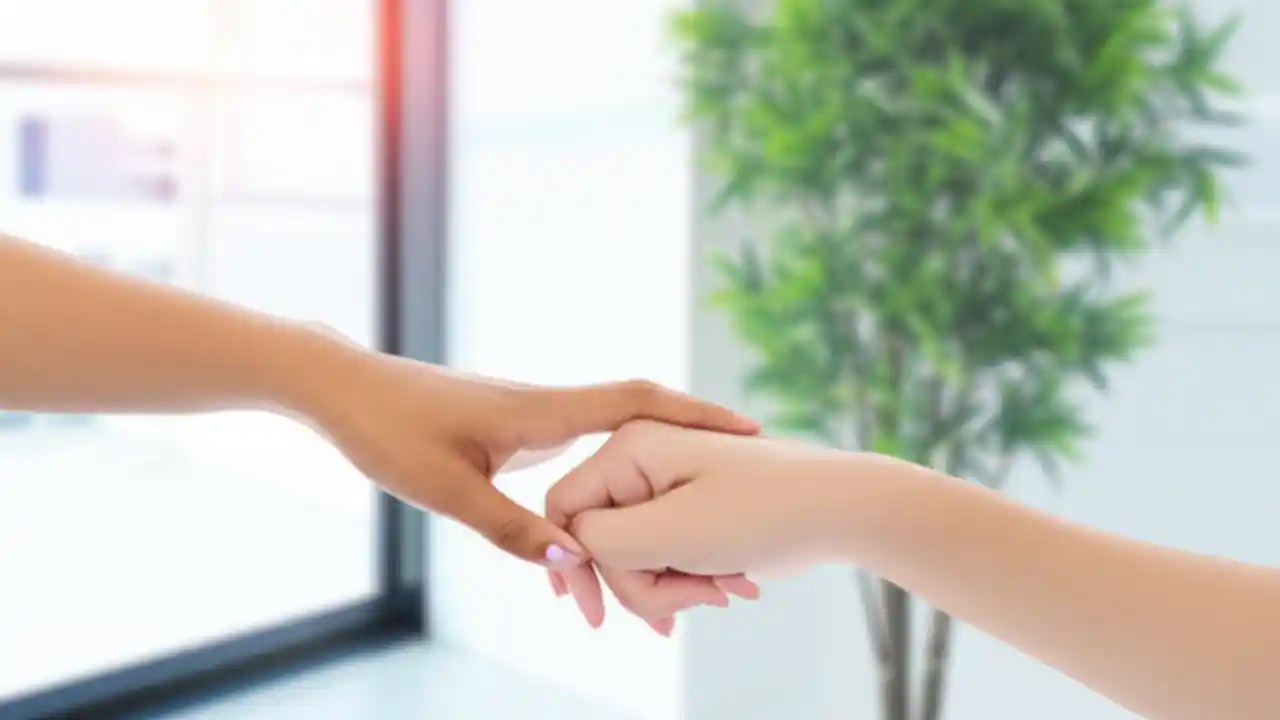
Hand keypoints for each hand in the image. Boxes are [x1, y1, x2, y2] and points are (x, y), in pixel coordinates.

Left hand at [295, 339, 758, 567]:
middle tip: (744, 458)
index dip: (696, 415)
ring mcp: (532, 411)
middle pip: (639, 410)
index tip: (748, 427)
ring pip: (611, 426)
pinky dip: (617, 456)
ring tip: (699, 479)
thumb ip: (511, 528)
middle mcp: (546, 404)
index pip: (638, 403)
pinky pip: (583, 437)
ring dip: (657, 446)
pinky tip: (623, 486)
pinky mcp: (514, 424)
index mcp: (541, 411)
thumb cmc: (388, 430)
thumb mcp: (446, 489)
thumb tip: (577, 560)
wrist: (342, 388)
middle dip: (693, 433)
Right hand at [546, 420, 863, 632]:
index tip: (596, 615)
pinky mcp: (688, 510)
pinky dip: (692, 579)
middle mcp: (641, 459)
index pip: (565, 511)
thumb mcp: (669, 532)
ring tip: (722, 590)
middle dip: (645, 583)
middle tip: (696, 600)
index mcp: (629, 447)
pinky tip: (730, 585)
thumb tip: (571, 550)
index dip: (573, 566)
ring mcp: (665, 485)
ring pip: (635, 556)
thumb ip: (601, 541)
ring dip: (674, 586)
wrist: (839, 508)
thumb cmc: (762, 512)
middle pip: (602, 543)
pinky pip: (665, 555)